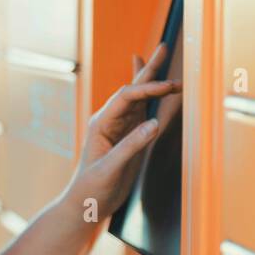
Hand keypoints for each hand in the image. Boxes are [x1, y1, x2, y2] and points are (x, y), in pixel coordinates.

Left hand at [60, 41, 182, 227]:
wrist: (86, 207)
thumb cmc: (91, 189)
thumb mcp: (110, 169)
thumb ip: (131, 146)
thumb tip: (154, 124)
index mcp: (101, 123)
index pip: (126, 97)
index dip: (148, 88)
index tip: (169, 86)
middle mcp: (110, 121)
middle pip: (132, 89)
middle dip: (148, 69)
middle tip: (163, 46)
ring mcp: (120, 128)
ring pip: (139, 97)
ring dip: (152, 79)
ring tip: (161, 56)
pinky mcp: (128, 138)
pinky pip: (142, 112)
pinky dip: (151, 98)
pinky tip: (154, 87)